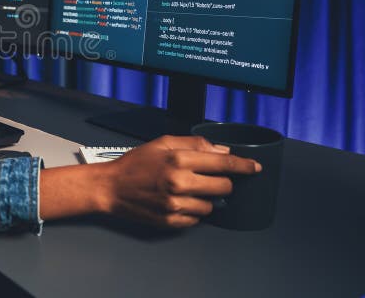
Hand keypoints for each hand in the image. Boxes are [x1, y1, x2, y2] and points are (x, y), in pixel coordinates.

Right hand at [98, 135, 260, 227]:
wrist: (110, 188)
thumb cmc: (134, 164)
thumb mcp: (162, 143)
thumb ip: (194, 144)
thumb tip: (222, 151)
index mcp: (178, 160)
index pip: (223, 163)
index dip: (243, 166)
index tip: (254, 168)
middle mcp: (179, 183)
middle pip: (224, 187)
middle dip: (221, 182)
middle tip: (208, 178)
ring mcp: (175, 204)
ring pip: (212, 205)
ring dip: (204, 198)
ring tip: (185, 190)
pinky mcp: (171, 221)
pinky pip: (197, 218)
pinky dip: (192, 210)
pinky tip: (177, 201)